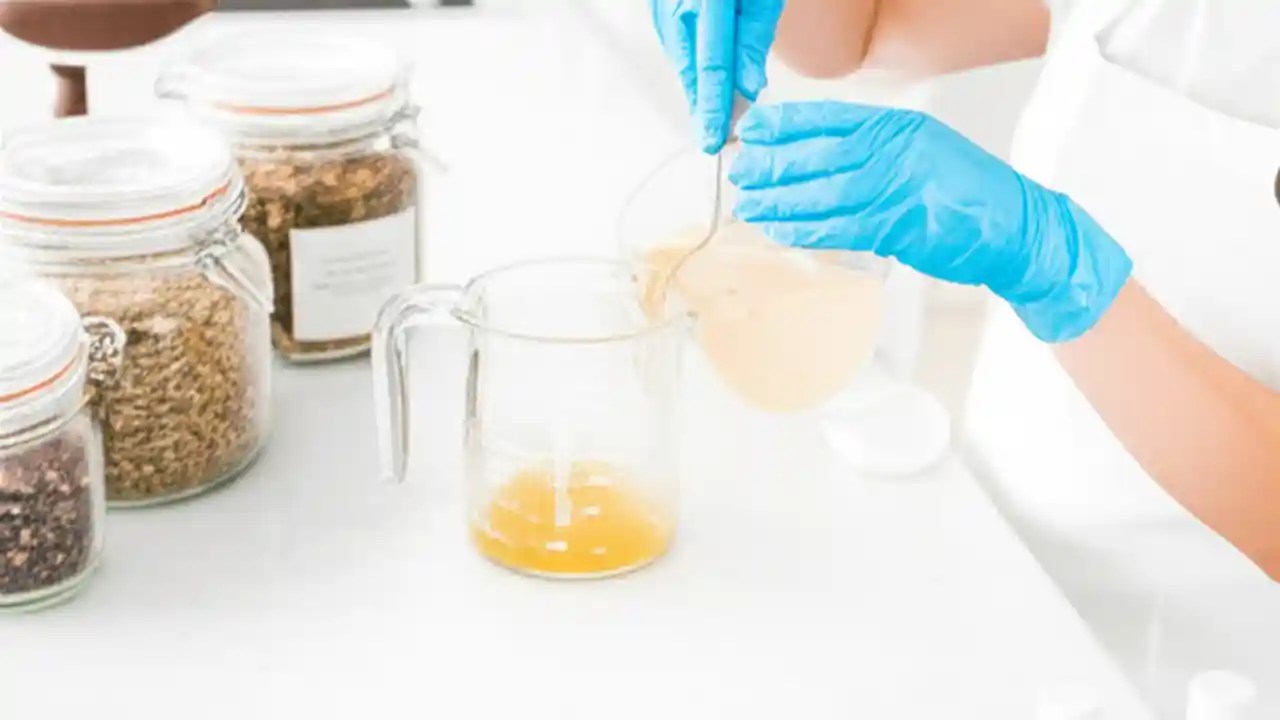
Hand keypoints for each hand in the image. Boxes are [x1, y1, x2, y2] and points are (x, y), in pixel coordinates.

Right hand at [651, 0, 783, 152]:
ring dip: (697, 85)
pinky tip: (703, 78)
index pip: (711, 64)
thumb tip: (749, 85)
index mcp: (709, 1)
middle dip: (703, 105)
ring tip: (713, 112)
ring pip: (679, 58)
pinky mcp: (658, 7)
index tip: (714, 138)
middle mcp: (677, 3)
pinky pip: (674, 43)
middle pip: (689, 67)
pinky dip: (690, 63)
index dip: (713, 105)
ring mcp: (662, 4)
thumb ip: (754, 38)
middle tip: (715, 136)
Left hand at [729, 102, 1132, 341]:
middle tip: (741, 173)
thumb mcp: (920, 155)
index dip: (784, 126)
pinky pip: (837, 226)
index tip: (752, 132)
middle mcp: (896, 149)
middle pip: (817, 154)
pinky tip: (778, 229)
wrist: (1018, 229)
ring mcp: (897, 186)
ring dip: (779, 200)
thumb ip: (873, 155)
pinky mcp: (898, 225)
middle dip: (772, 164)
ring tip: (749, 204)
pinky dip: (803, 229)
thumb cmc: (968, 197)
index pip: (828, 119)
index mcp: (899, 127)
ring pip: (821, 192)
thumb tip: (815, 164)